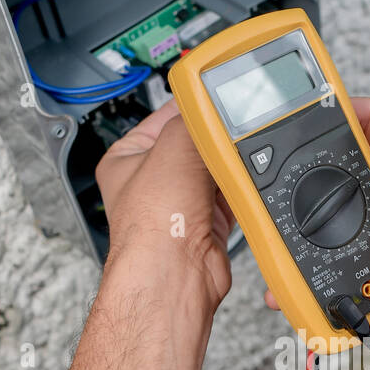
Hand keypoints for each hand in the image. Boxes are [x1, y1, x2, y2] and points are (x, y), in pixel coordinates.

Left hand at [95, 102, 233, 309]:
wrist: (176, 276)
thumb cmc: (152, 227)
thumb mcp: (174, 148)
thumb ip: (195, 119)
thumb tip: (212, 102)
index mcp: (127, 158)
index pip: (163, 116)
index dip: (191, 104)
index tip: (216, 94)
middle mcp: (151, 182)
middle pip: (193, 143)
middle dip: (214, 138)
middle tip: (232, 125)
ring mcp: (180, 204)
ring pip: (214, 169)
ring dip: (227, 164)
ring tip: (236, 154)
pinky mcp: (207, 223)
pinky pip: (230, 194)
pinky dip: (238, 187)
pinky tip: (242, 180)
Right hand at [265, 72, 369, 369]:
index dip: (344, 112)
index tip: (306, 105)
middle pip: (346, 175)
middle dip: (313, 172)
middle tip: (274, 172)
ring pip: (334, 224)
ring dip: (306, 230)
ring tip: (277, 230)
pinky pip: (334, 269)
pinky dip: (312, 275)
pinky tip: (293, 282)